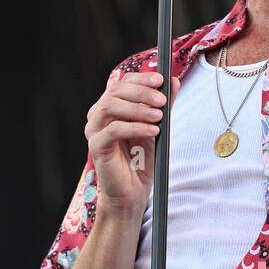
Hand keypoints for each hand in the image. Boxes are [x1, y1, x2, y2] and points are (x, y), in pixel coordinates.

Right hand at [85, 69, 179, 213]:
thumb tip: (173, 81)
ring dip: (138, 108)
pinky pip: (114, 130)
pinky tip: (153, 130)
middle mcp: (99, 115)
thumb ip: (162, 105)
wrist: (132, 190)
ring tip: (159, 116)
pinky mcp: (96, 146)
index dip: (141, 78)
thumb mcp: (156, 126)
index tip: (161, 80)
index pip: (123, 83)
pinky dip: (135, 127)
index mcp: (111, 107)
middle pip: (115, 91)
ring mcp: (95, 130)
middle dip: (142, 92)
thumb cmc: (141, 159)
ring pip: (111, 106)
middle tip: (162, 100)